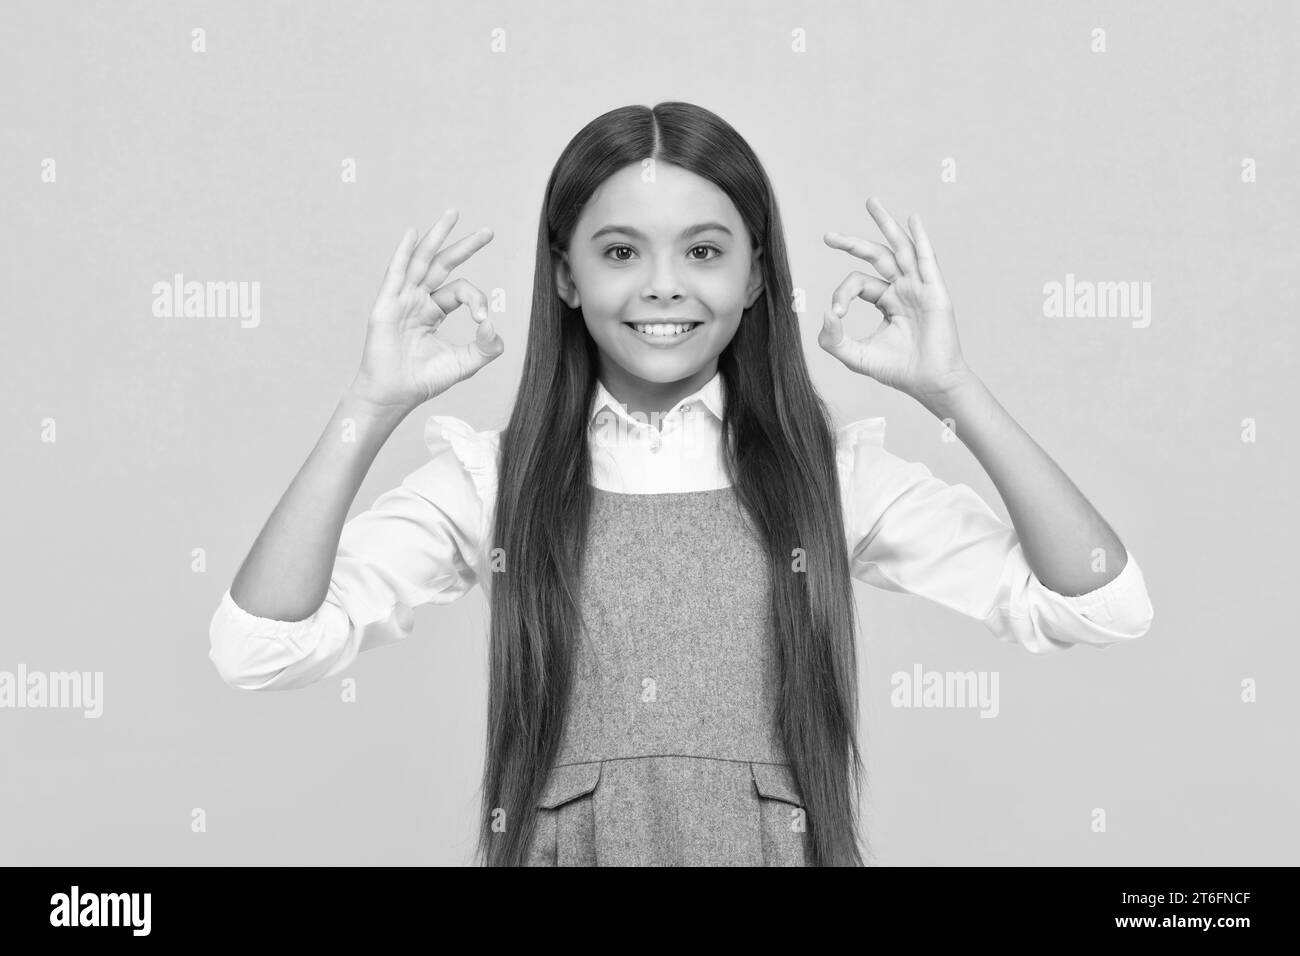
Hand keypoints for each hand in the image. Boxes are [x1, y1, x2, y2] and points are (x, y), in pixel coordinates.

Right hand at [350, 209, 504, 412]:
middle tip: (488, 231)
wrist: (395, 395)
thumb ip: (485, 347)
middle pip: (443, 265)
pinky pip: (396, 273)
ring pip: (421, 261)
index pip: (461, 291)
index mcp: (433, 311)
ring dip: (437, 237)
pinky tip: (413, 233)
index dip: (477, 300)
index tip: (483, 320)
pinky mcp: (387, 305)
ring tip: (452, 214)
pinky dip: (404, 252)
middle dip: (465, 246)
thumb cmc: (424, 380)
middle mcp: (417, 300)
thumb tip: (494, 326)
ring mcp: (401, 300)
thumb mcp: (465, 363)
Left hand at [819, 197, 971, 404]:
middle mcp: (902, 289)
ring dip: (886, 225)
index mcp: (885, 300)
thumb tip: (825, 312)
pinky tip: (913, 219)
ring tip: (871, 203)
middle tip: (828, 236)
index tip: (837, 313)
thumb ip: (834, 339)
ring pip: (901, 249)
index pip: (858, 282)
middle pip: (877, 255)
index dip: (842, 293)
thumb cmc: (897, 370)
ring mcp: (919, 288)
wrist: (929, 383)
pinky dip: (920, 238)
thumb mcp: (855, 355)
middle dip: (852, 243)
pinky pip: (926, 260)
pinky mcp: (935, 292)